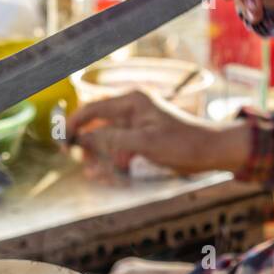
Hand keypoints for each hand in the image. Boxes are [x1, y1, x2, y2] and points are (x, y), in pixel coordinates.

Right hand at [69, 90, 251, 176]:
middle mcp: (132, 107)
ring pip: (107, 136)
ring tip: (98, 171)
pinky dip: (115, 156)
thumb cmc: (183, 144)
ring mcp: (138, 121)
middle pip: (96, 123)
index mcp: (132, 101)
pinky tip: (119, 168)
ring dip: (101, 153)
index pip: (92, 109)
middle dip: (87, 143)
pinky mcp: (143, 135)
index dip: (74, 125)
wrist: (212, 150)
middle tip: (82, 163)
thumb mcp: (144, 144)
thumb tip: (82, 139)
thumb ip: (111, 140)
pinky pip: (120, 144)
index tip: (61, 143)